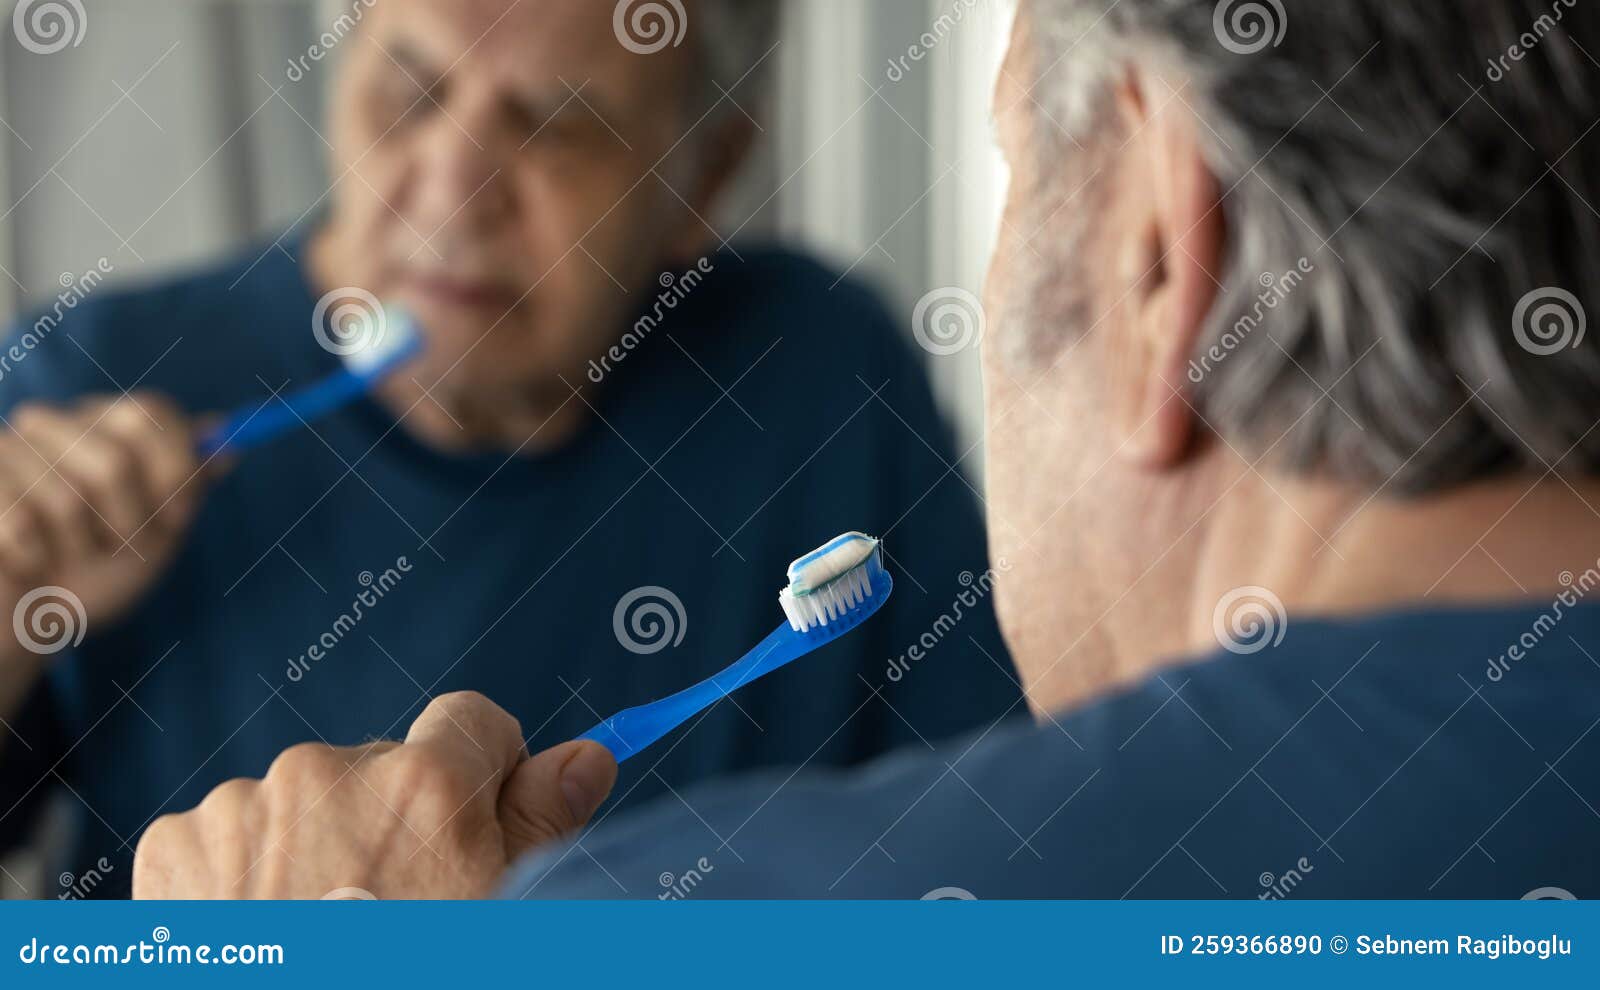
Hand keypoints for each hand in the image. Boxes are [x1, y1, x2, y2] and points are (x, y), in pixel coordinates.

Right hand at [0, 392, 206, 663]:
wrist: (26, 621)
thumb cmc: (95, 574)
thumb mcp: (158, 533)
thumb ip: (189, 486)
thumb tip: (227, 438)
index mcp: (105, 423)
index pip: (153, 412)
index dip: (174, 472)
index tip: (175, 518)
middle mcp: (53, 422)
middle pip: (116, 459)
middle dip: (129, 521)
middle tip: (115, 544)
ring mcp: (5, 447)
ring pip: (67, 497)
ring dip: (78, 547)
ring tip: (64, 554)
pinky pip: (20, 522)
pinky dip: (35, 560)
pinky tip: (27, 563)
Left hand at [132, 692, 618, 898]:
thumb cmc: (418, 975)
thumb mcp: (498, 913)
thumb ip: (540, 825)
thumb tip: (588, 756)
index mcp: (424, 786)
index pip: (472, 719)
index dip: (482, 772)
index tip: (472, 827)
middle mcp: (330, 772)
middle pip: (385, 765)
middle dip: (394, 821)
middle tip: (391, 910)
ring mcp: (246, 804)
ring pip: (307, 801)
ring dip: (319, 846)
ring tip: (320, 931)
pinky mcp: (180, 841)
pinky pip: (234, 831)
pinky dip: (248, 873)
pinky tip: (264, 933)